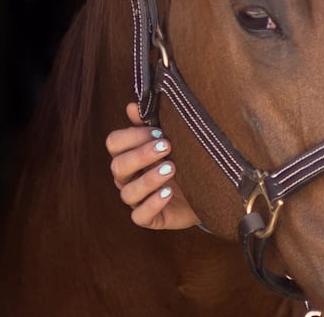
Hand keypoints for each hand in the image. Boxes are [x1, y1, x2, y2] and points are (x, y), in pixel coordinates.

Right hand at [106, 103, 199, 229]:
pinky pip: (140, 216)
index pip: (114, 143)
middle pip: (118, 166)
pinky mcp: (150, 218)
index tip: (158, 132)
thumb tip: (132, 106)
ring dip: (148, 179)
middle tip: (167, 146)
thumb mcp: (173, 138)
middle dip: (141, 155)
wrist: (209, 188)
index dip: (132, 136)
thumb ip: (152, 122)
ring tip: (171, 168)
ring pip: (128, 193)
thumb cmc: (186, 158)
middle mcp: (129, 178)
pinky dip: (151, 205)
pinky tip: (167, 193)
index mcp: (130, 154)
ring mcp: (138, 199)